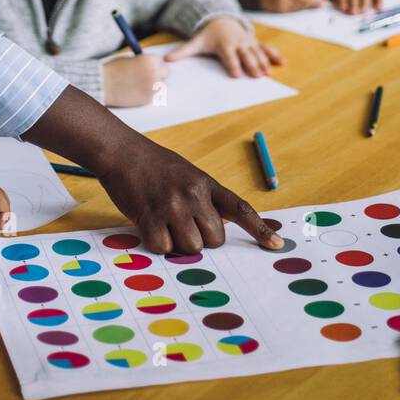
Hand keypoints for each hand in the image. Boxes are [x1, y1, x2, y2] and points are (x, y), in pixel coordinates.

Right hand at [95, 138, 285, 255]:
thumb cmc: (154, 166)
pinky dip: (156, 244)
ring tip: (163, 222)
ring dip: (177, 244)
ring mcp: (172, 206)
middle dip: (201, 240)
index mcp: (206, 184)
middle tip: (182, 225)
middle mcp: (194, 195)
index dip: (260, 229)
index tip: (278, 245)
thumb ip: (203, 200)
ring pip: (190, 248)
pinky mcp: (150, 216)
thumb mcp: (187, 175)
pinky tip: (148, 225)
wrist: (121, 151)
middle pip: (214, 241)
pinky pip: (163, 248)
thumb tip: (215, 232)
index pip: (240, 209)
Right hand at [103, 53, 168, 107]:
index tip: (147, 68)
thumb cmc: (113, 70)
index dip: (153, 65)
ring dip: (155, 85)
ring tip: (141, 85)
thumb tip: (155, 65)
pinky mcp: (148, 99)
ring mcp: (152, 87)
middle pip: (165, 73)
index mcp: (150, 60)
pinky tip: (137, 92)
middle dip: (157, 74)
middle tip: (147, 77)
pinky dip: (148, 94)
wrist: (102, 84)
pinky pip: (155, 96)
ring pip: (162, 86)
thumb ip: (143, 61)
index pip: (160, 62)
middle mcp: (154, 73)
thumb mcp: (130, 59)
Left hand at [166, 18, 282, 77]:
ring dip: (263, 63)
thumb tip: (166, 59)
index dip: (233, 64)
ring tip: (268, 74)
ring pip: (257, 53)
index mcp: (224, 44)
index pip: (229, 56)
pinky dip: (273, 55)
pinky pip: (266, 48)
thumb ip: (183, 51)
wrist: (221, 20)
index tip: (236, 74)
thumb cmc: (208, 36)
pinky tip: (282, 63)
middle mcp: (238, 43)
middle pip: (245, 55)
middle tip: (257, 76)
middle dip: (251, 65)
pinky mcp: (255, 42)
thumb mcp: (196, 42)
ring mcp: (248, 42)